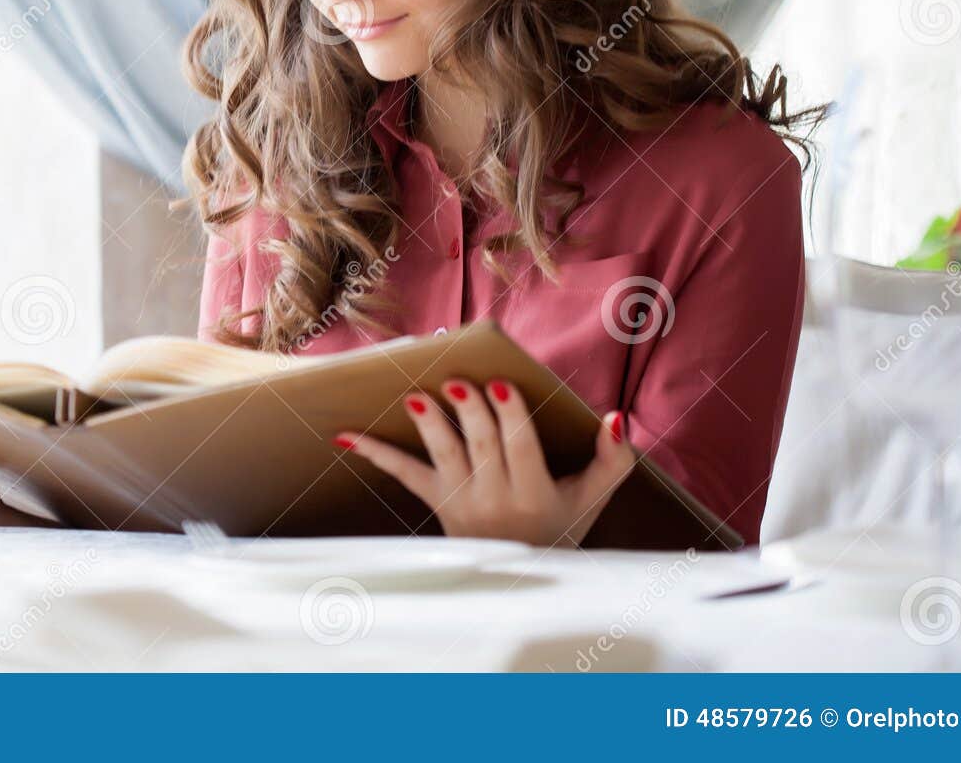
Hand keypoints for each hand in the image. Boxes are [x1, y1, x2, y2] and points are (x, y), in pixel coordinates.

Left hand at [334, 377, 635, 546]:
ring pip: (443, 459)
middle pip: (481, 448)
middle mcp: (496, 501)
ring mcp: (461, 503)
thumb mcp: (592, 498)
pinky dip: (376, 454)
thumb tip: (615, 416)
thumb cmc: (561, 527)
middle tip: (458, 380)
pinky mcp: (436, 502)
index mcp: (535, 495)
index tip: (501, 385)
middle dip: (470, 412)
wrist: (524, 581)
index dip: (511, 417)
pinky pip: (405, 476)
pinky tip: (345, 435)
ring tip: (418, 396)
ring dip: (430, 426)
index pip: (521, 449)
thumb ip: (611, 459)